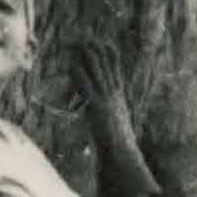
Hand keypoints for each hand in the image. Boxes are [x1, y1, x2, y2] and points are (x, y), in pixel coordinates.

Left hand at [73, 40, 159, 196]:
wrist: (123, 159)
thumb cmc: (120, 149)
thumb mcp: (117, 130)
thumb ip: (111, 120)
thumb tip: (108, 121)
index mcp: (121, 100)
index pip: (117, 73)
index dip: (112, 57)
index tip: (106, 44)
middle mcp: (115, 97)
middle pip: (108, 68)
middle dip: (99, 51)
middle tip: (88, 37)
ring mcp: (107, 101)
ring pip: (99, 73)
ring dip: (89, 57)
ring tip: (80, 43)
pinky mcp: (98, 108)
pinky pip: (88, 87)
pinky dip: (80, 75)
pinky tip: (73, 65)